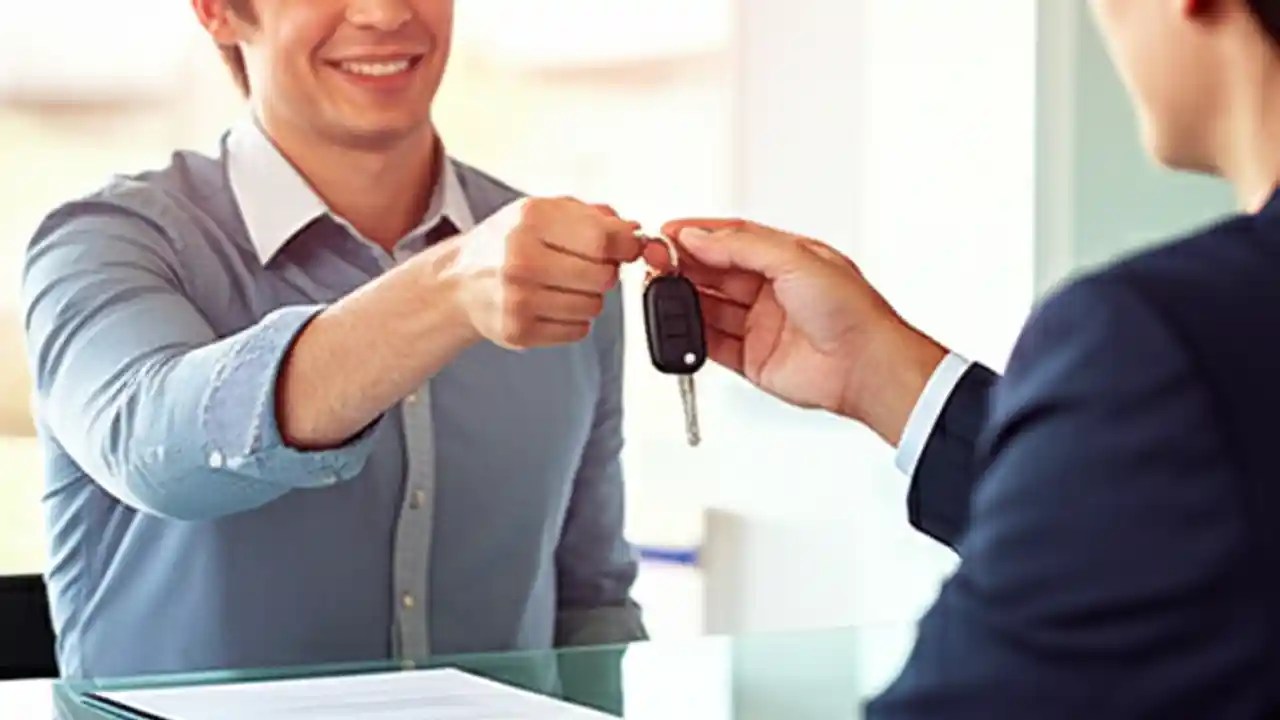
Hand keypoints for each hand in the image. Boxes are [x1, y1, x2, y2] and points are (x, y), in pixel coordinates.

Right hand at [442, 197, 643, 349]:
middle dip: (603, 272)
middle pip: (602, 276)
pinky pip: (578, 331)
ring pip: (594, 306)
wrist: (460, 281)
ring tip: (562, 286)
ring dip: (588, 298)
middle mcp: (521, 259)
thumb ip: (593, 216)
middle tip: (584, 267)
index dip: (625, 245)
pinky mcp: (518, 331)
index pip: (603, 239)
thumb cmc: (507, 243)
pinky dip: (573, 320)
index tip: (627, 248)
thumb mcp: (544, 212)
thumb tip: (634, 230)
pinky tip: (551, 305)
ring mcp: (518, 299)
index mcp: (532, 219)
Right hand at [647, 219, 946, 444]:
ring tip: (660, 290)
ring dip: (683, 299)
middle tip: (656, 259)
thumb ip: (742, 246)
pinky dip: (692, 338)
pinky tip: (677, 328)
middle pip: (717, 272)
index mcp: (788, 259)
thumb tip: (699, 238)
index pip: (733, 239)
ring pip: (710, 307)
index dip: (700, 234)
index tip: (669, 232)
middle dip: (685, 264)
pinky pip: (713, 346)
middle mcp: (773, 291)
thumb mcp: (797, 259)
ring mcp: (762, 326)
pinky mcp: (753, 360)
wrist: (865, 367)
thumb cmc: (851, 311)